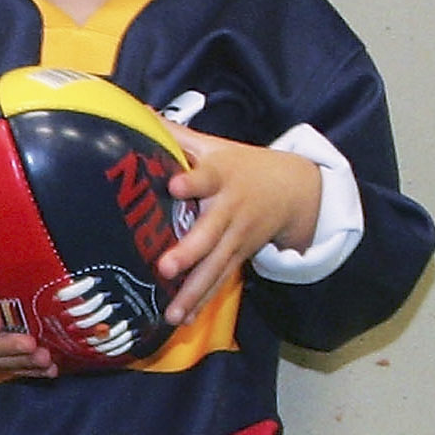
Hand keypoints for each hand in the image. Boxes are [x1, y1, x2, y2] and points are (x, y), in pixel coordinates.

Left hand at [155, 129, 322, 328]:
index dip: (193, 182)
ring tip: (172, 315)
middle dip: (190, 251)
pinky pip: (220, 281)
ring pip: (216, 266)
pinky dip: (203, 301)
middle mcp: (230, 210)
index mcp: (222, 176)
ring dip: (194, 291)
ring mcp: (237, 237)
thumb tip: (138, 113)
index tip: (175, 185)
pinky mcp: (239, 256)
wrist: (295, 188)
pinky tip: (183, 321)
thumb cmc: (240, 165)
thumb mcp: (214, 146)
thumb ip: (177, 135)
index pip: (207, 176)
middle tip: (167, 266)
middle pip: (210, 232)